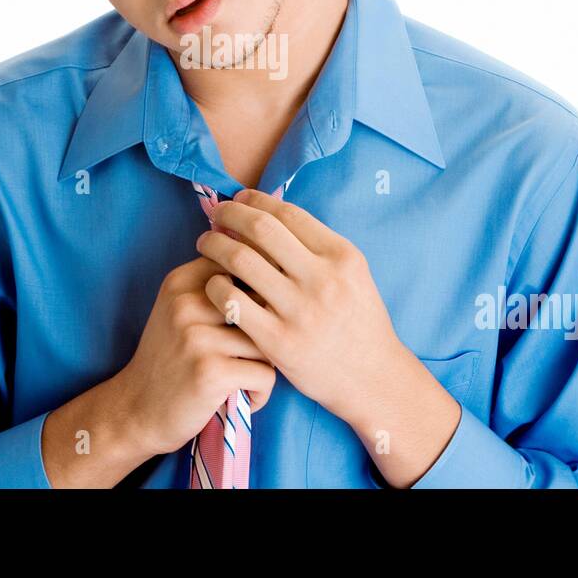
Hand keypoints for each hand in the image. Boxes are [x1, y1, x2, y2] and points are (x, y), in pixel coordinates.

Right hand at [115, 256, 277, 456]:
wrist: (135, 410)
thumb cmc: (170, 358)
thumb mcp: (178, 310)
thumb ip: (214, 285)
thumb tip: (272, 264)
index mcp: (180, 282)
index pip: (241, 264)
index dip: (259, 291)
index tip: (251, 320)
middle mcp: (186, 304)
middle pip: (262, 304)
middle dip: (266, 333)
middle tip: (249, 356)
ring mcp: (198, 338)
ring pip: (268, 343)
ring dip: (263, 367)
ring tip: (243, 381)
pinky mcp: (211, 372)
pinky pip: (265, 375)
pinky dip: (260, 393)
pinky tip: (242, 399)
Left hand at [195, 188, 405, 425]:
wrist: (372, 378)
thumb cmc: (359, 321)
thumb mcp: (353, 274)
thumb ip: (318, 247)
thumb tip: (271, 213)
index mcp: (342, 256)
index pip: (288, 213)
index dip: (256, 201)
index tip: (239, 199)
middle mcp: (322, 279)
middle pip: (260, 229)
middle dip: (230, 214)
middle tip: (216, 214)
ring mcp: (299, 311)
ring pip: (240, 261)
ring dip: (214, 245)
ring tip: (205, 243)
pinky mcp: (278, 342)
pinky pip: (232, 302)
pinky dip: (215, 285)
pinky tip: (212, 283)